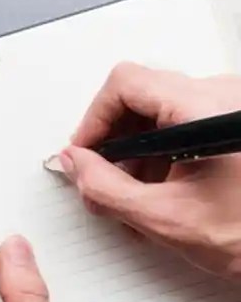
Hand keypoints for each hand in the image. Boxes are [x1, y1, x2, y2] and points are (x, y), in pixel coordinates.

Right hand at [60, 63, 240, 277]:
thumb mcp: (165, 218)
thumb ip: (105, 188)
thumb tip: (76, 164)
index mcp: (207, 110)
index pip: (126, 83)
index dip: (94, 118)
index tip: (86, 151)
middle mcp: (226, 97)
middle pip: (143, 94)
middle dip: (115, 140)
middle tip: (104, 176)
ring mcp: (235, 107)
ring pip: (162, 110)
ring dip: (139, 150)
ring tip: (138, 193)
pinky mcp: (238, 124)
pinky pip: (187, 120)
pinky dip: (165, 151)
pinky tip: (165, 187)